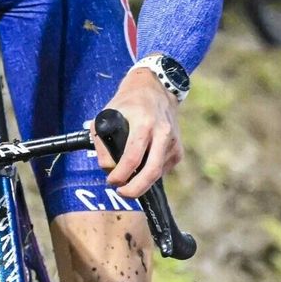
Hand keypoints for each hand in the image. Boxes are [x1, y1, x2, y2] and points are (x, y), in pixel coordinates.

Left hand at [93, 67, 182, 199]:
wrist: (155, 89)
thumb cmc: (128, 103)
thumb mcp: (106, 115)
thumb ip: (102, 143)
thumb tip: (109, 169)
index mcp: (144, 123)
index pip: (133, 157)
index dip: (120, 175)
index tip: (111, 181)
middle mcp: (162, 132)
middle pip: (151, 171)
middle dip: (135, 189)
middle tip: (122, 193)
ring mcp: (173, 142)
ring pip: (157, 174)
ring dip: (141, 181)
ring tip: (128, 178)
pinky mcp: (178, 150)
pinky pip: (162, 169)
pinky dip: (150, 172)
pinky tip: (142, 164)